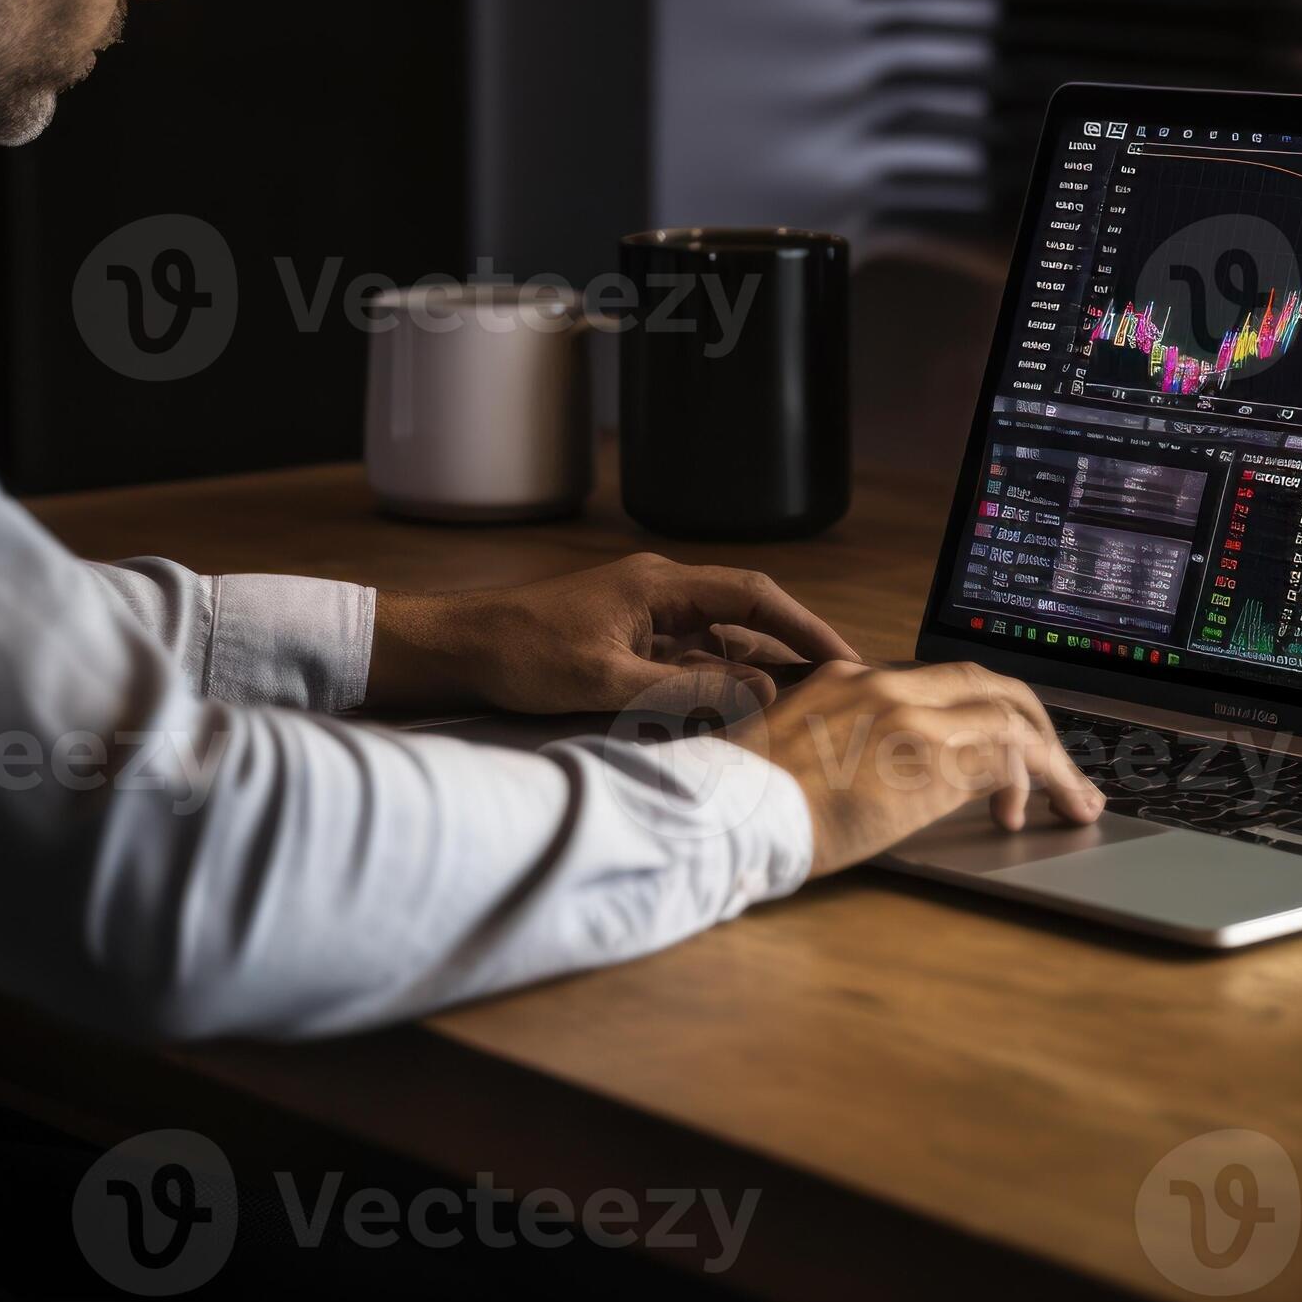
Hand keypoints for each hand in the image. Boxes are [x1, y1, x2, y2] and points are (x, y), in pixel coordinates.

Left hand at [367, 552, 860, 717]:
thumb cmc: (519, 655)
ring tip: (799, 711)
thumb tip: (759, 691)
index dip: (805, 627)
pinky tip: (733, 716)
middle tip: (840, 690)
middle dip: (792, 650)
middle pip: (745, 616)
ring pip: (718, 642)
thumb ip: (686, 688)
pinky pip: (688, 660)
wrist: (455, 648)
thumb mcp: (606, 680)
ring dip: (755, 672)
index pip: (755, 596)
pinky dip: (716, 684)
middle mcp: (659, 593)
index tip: (846, 660)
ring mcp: (643, 617)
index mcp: (659, 585)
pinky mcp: (626, 642)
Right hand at [720, 660, 1105, 874]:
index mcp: (848, 678)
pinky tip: (1016, 816)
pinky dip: (1025, 785)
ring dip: (1050, 762)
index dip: (979, 709)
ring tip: (1070, 800)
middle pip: (986, 683)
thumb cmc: (742, 798)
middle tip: (1057, 763)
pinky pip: (1004, 760)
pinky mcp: (928, 760)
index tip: (998, 739)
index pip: (935, 681)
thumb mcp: (790, 749)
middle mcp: (885, 686)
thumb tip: (864, 772)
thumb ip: (834, 744)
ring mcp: (910, 719)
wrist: (727, 810)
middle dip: (1032, 721)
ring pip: (1009, 719)